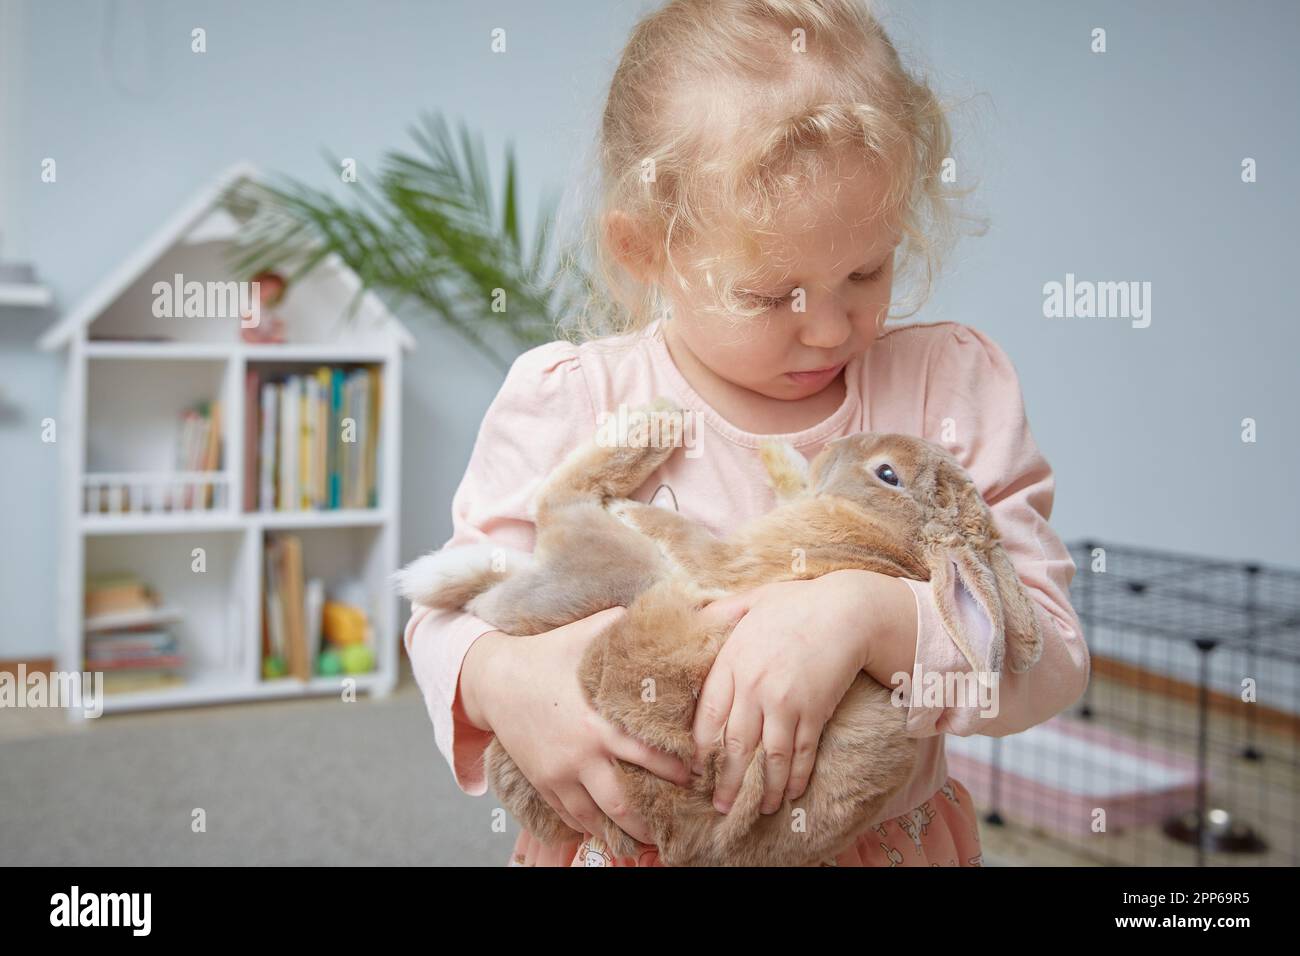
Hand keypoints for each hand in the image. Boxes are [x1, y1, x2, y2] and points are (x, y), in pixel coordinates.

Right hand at [464, 608, 693, 845]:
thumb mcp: (586, 635)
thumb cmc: (547, 654)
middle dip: (654, 818)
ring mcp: (559, 773)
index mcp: (599, 721)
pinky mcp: (542, 783)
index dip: (677, 770)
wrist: (494, 680)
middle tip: (679, 824)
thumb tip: (669, 602)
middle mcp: (581, 754)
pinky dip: (591, 828)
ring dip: (625, 832)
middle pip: (625, 801)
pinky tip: (608, 832)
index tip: (696, 775)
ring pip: (597, 817)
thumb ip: (625, 627)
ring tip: (650, 840)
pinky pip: (570, 816)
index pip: (649, 755)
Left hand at [691, 570, 917, 815]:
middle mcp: (754, 687)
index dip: (700, 750)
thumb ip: (720, 612)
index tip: (697, 772)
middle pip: (735, 746)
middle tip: (722, 807)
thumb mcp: (751, 601)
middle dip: (728, 782)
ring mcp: (785, 702)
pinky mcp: (815, 711)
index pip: (707, 717)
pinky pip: (802, 753)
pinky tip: (793, 792)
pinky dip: (797, 777)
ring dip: (765, 788)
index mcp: (732, 662)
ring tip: (761, 808)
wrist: (848, 610)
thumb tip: (694, 614)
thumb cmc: (798, 604)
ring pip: (770, 757)